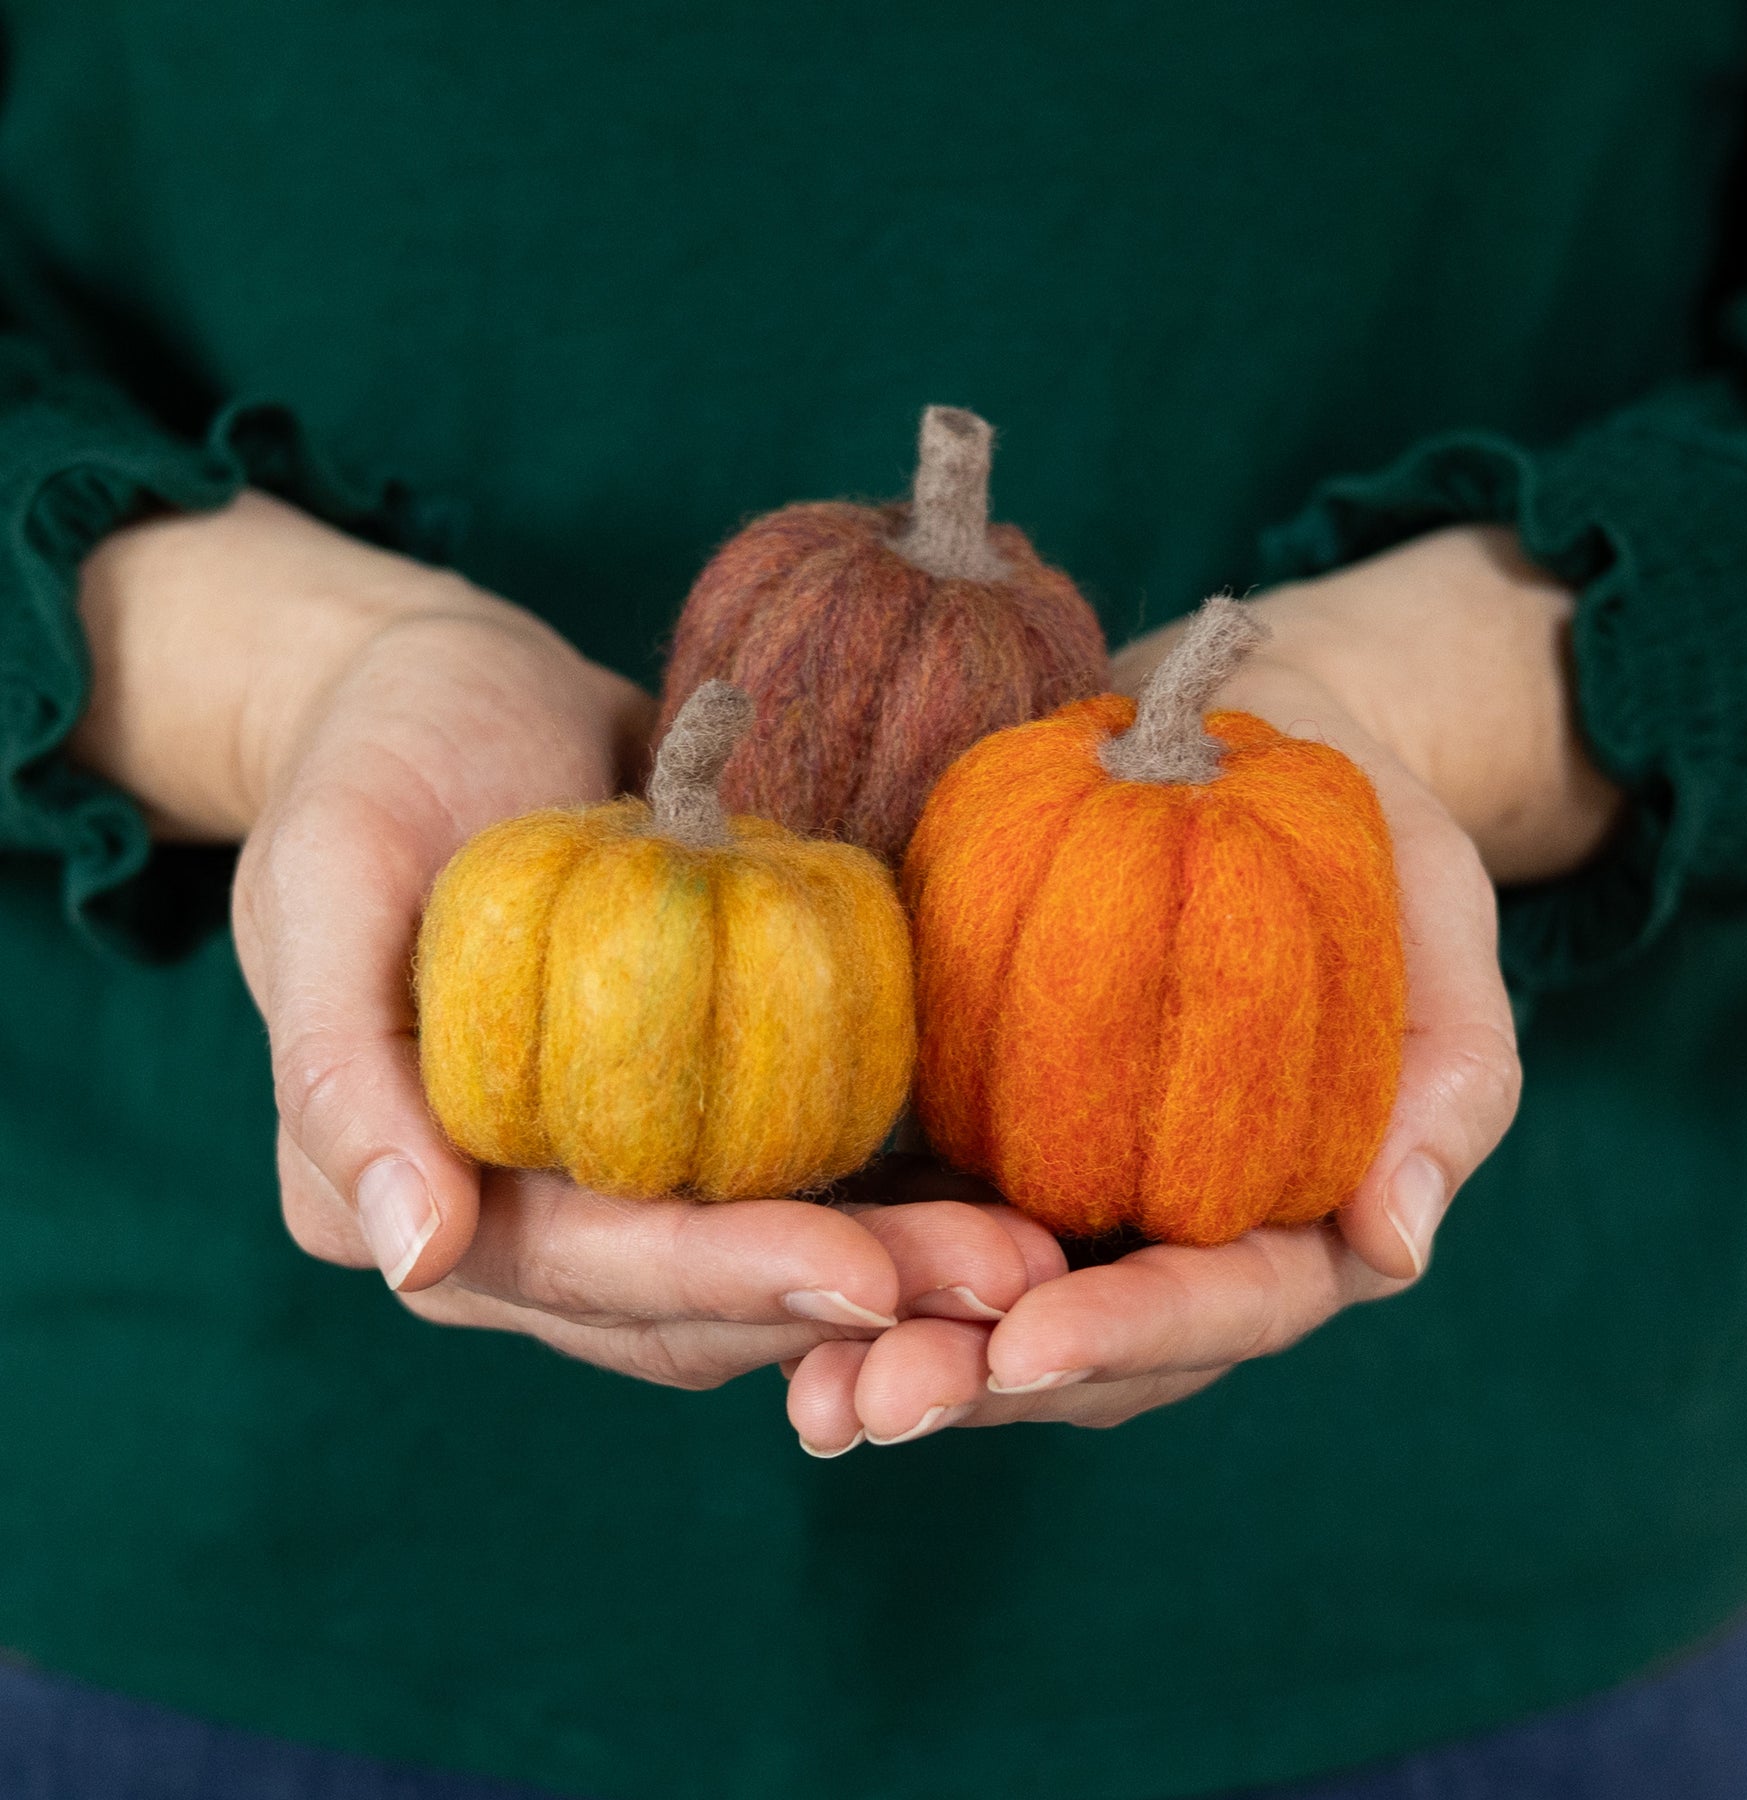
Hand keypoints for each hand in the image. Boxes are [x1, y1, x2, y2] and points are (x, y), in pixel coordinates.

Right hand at [74, 493, 1035, 1387]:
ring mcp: (597, 1187)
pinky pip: (786, 1191)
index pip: (576, 1263)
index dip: (718, 1277)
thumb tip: (411, 1256)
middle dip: (845, 1299)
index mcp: (390, 1194)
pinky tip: (984, 1199)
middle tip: (1006, 1284)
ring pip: (752, 1274)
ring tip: (1027, 1260)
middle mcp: (504, 1223)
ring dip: (889, 1277)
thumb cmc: (376, 758)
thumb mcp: (325, 878)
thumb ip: (342, 1071)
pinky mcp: (680, 1129)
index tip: (864, 1277)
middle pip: (685, 1301)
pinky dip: (880, 1208)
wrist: (458, 693)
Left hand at [785, 526, 1611, 1445]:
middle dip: (981, 1383)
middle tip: (868, 1405)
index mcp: (1293, 1209)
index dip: (1133, 1332)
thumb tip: (1398, 1246)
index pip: (1227, 1302)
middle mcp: (1170, 1222)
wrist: (1229, 727)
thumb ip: (1447, 1083)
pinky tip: (771, 1290)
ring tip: (807, 1399)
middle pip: (1087, 1338)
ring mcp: (1069, 1184)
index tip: (1029, 1347)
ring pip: (987, 1304)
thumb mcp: (1438, 920)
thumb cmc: (1358, 824)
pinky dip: (852, 1260)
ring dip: (897, 1356)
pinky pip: (917, 1209)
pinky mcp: (981, 1122)